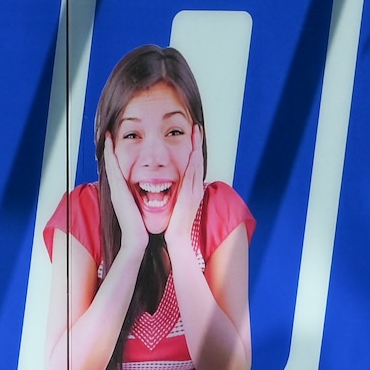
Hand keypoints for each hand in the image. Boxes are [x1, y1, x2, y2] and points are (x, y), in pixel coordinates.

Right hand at [102, 137, 140, 238]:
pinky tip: (110, 146)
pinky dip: (110, 157)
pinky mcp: (117, 190)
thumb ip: (137, 202)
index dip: (113, 158)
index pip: (116, 171)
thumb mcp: (138, 210)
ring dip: (108, 150)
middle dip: (108, 150)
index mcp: (121, 194)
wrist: (136, 237)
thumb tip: (142, 197)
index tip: (114, 146)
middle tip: (107, 135)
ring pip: (110, 165)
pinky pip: (112, 169)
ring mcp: (115, 189)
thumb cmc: (139, 226)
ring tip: (107, 137)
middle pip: (110, 165)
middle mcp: (116, 190)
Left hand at [165, 124, 206, 251]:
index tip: (192, 138)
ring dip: (197, 147)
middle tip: (196, 128)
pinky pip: (193, 174)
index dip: (193, 151)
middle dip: (198, 144)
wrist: (178, 241)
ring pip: (197, 164)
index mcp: (191, 191)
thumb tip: (172, 190)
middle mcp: (195, 189)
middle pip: (198, 161)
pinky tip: (194, 150)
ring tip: (196, 132)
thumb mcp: (176, 207)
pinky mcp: (191, 196)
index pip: (193, 166)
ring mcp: (195, 191)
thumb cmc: (175, 226)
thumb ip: (176, 196)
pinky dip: (194, 161)